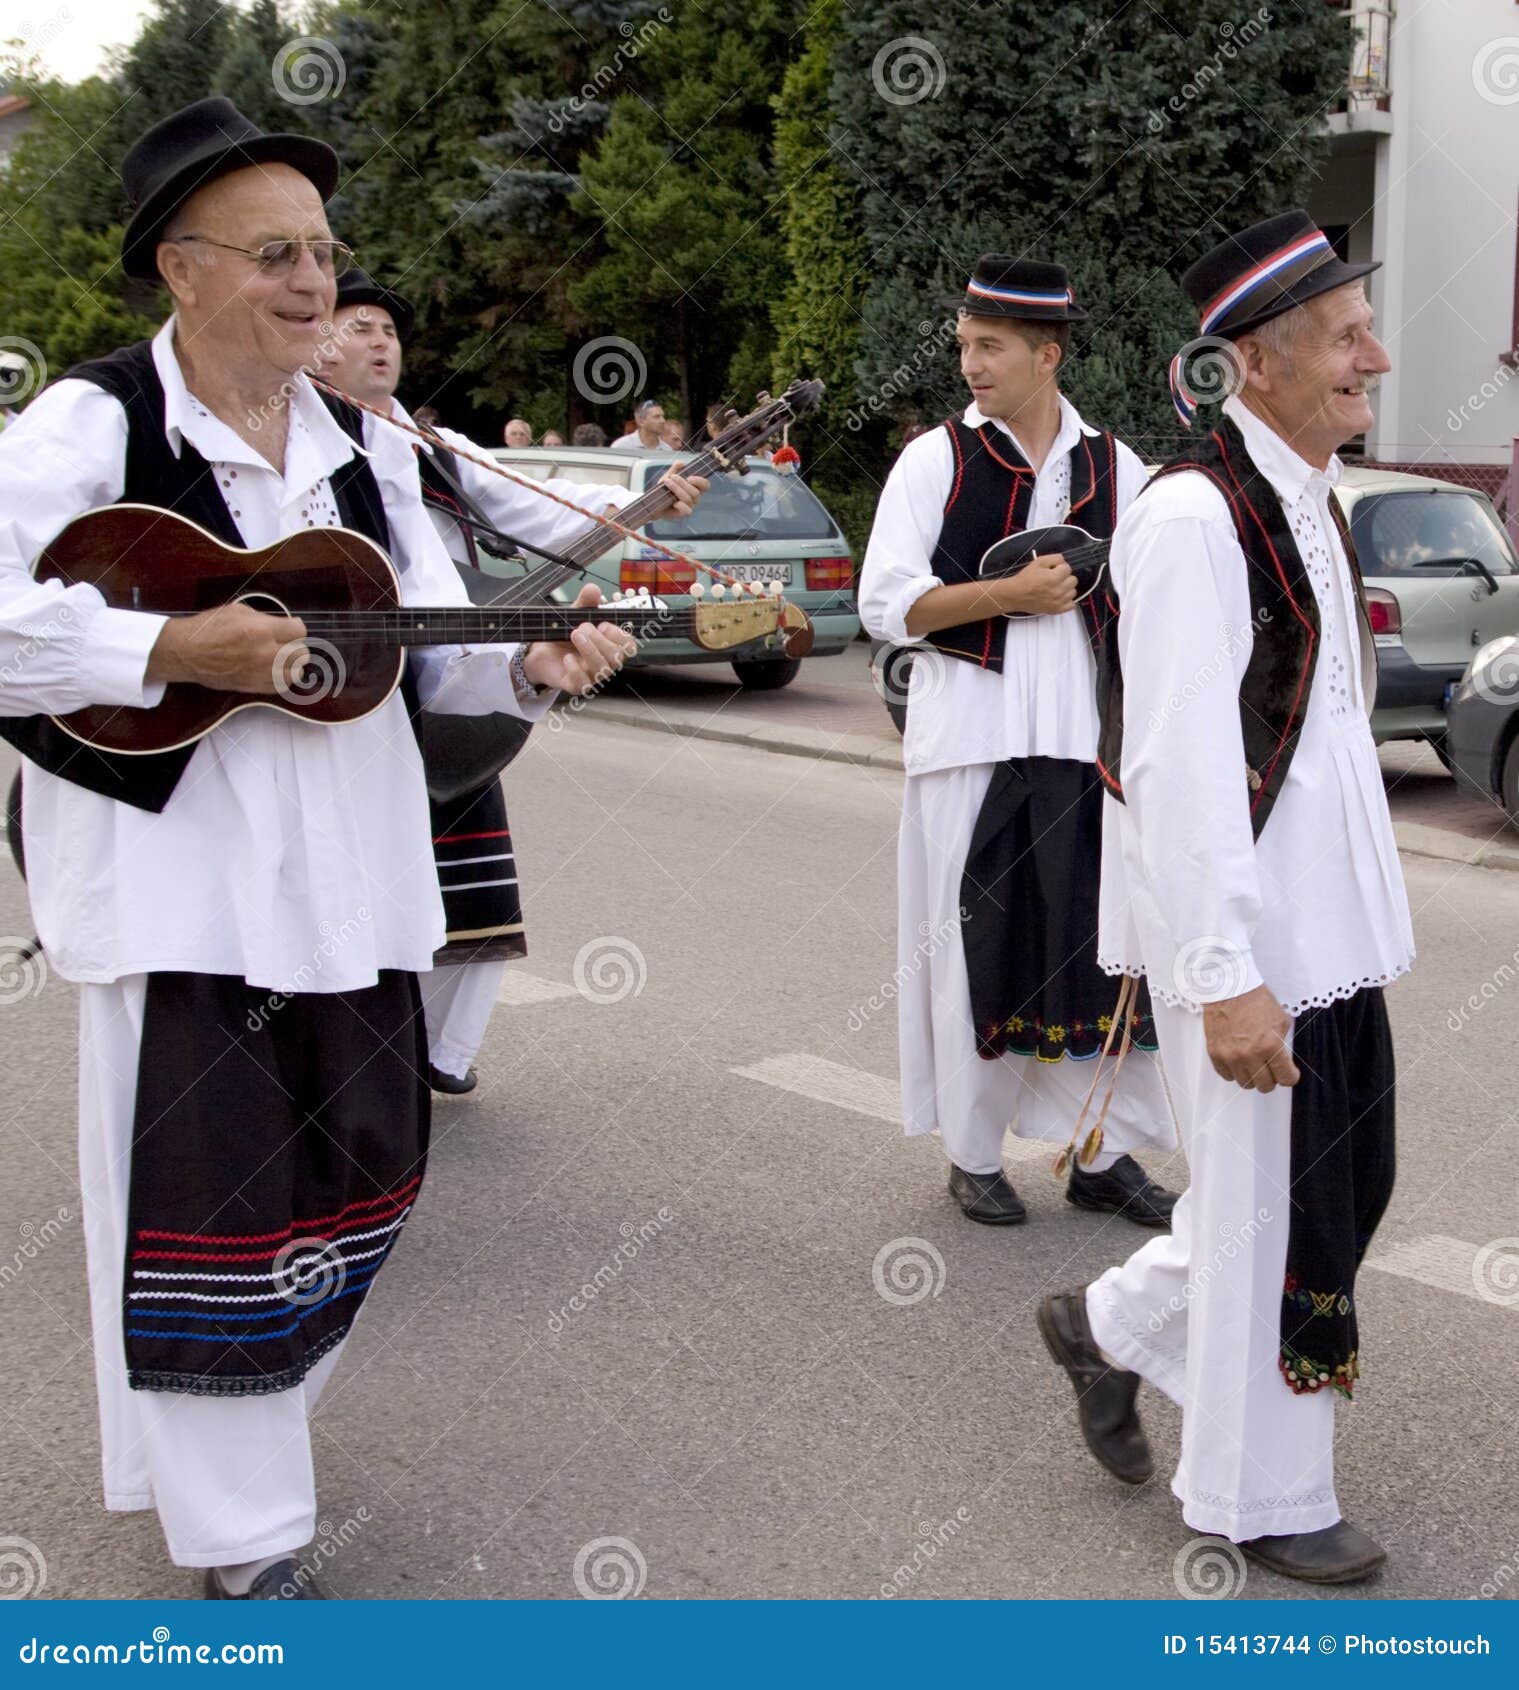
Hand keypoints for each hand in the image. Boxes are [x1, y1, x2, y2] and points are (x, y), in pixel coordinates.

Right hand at [146, 602, 308, 693]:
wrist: (187, 653)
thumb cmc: (209, 628)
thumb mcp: (239, 611)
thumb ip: (265, 619)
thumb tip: (284, 625)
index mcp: (262, 630)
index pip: (300, 631)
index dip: (296, 628)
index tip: (289, 628)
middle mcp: (266, 654)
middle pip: (302, 654)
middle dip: (295, 646)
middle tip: (285, 643)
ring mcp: (261, 673)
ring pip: (296, 673)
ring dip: (292, 665)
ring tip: (281, 658)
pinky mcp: (254, 687)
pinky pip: (282, 687)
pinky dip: (282, 678)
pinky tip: (273, 670)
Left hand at [521, 582, 636, 695]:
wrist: (542, 650)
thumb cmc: (565, 634)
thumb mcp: (575, 613)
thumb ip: (586, 602)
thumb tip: (593, 589)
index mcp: (611, 646)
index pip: (629, 647)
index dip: (619, 636)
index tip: (602, 625)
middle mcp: (605, 663)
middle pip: (617, 658)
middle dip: (600, 640)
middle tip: (581, 628)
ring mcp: (592, 676)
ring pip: (602, 670)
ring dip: (589, 650)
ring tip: (574, 634)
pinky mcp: (576, 685)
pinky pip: (584, 684)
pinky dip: (576, 670)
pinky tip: (567, 658)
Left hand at [658, 466, 708, 517]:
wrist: (653, 503)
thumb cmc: (664, 490)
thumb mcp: (668, 476)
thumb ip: (674, 469)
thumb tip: (681, 463)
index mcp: (695, 487)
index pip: (705, 485)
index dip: (700, 481)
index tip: (689, 477)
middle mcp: (695, 498)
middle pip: (695, 492)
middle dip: (682, 483)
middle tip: (672, 477)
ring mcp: (690, 506)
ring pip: (689, 498)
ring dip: (677, 489)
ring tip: (667, 482)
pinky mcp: (683, 514)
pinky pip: (687, 510)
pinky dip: (681, 505)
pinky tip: (673, 502)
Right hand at [997, 551, 1075, 615]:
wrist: (1015, 595)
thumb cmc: (1025, 579)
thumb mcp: (1038, 562)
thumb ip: (1054, 558)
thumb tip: (1063, 561)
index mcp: (1054, 577)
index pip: (1068, 568)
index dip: (1060, 567)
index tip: (1053, 570)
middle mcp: (1058, 590)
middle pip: (1073, 580)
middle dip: (1065, 577)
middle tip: (1054, 578)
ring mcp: (1059, 602)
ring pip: (1073, 592)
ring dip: (1066, 589)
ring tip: (1056, 588)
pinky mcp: (1056, 610)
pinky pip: (1071, 605)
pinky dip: (1067, 601)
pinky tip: (1059, 597)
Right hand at [1202, 984, 1299, 1092]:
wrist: (1229, 988)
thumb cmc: (1256, 1000)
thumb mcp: (1281, 1021)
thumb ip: (1282, 1045)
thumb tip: (1282, 1062)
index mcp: (1270, 1046)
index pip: (1286, 1079)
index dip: (1290, 1076)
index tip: (1289, 1073)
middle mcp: (1250, 1054)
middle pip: (1265, 1086)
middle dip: (1272, 1078)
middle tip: (1271, 1068)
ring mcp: (1230, 1056)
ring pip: (1246, 1084)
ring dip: (1252, 1077)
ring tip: (1253, 1064)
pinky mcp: (1215, 1054)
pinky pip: (1227, 1075)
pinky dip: (1234, 1071)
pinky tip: (1239, 1060)